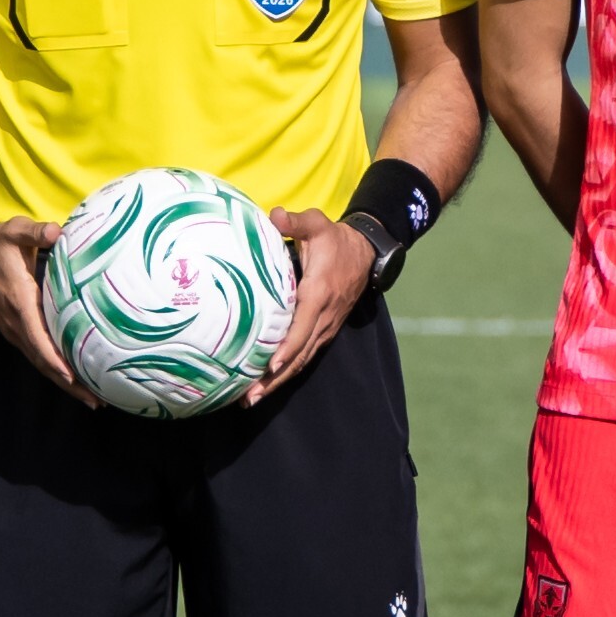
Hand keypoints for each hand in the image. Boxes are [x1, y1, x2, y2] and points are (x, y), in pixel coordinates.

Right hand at [0, 216, 93, 405]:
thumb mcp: (14, 230)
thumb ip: (36, 231)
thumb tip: (57, 232)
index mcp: (19, 303)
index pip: (38, 340)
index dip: (55, 361)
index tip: (73, 377)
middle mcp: (16, 324)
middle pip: (43, 362)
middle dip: (69, 384)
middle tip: (97, 401)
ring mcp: (14, 330)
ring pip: (40, 362)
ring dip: (64, 382)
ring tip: (92, 398)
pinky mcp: (15, 330)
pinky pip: (37, 355)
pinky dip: (55, 370)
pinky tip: (74, 377)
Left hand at [250, 208, 372, 402]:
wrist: (366, 253)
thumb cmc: (335, 239)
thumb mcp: (318, 224)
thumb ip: (296, 222)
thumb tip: (276, 216)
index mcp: (318, 295)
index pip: (302, 329)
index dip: (286, 350)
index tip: (269, 367)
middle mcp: (323, 317)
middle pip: (298, 355)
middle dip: (275, 379)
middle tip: (249, 397)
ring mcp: (325, 328)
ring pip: (301, 361)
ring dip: (278, 382)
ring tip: (252, 400)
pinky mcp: (323, 331)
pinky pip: (305, 356)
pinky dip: (287, 373)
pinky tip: (268, 384)